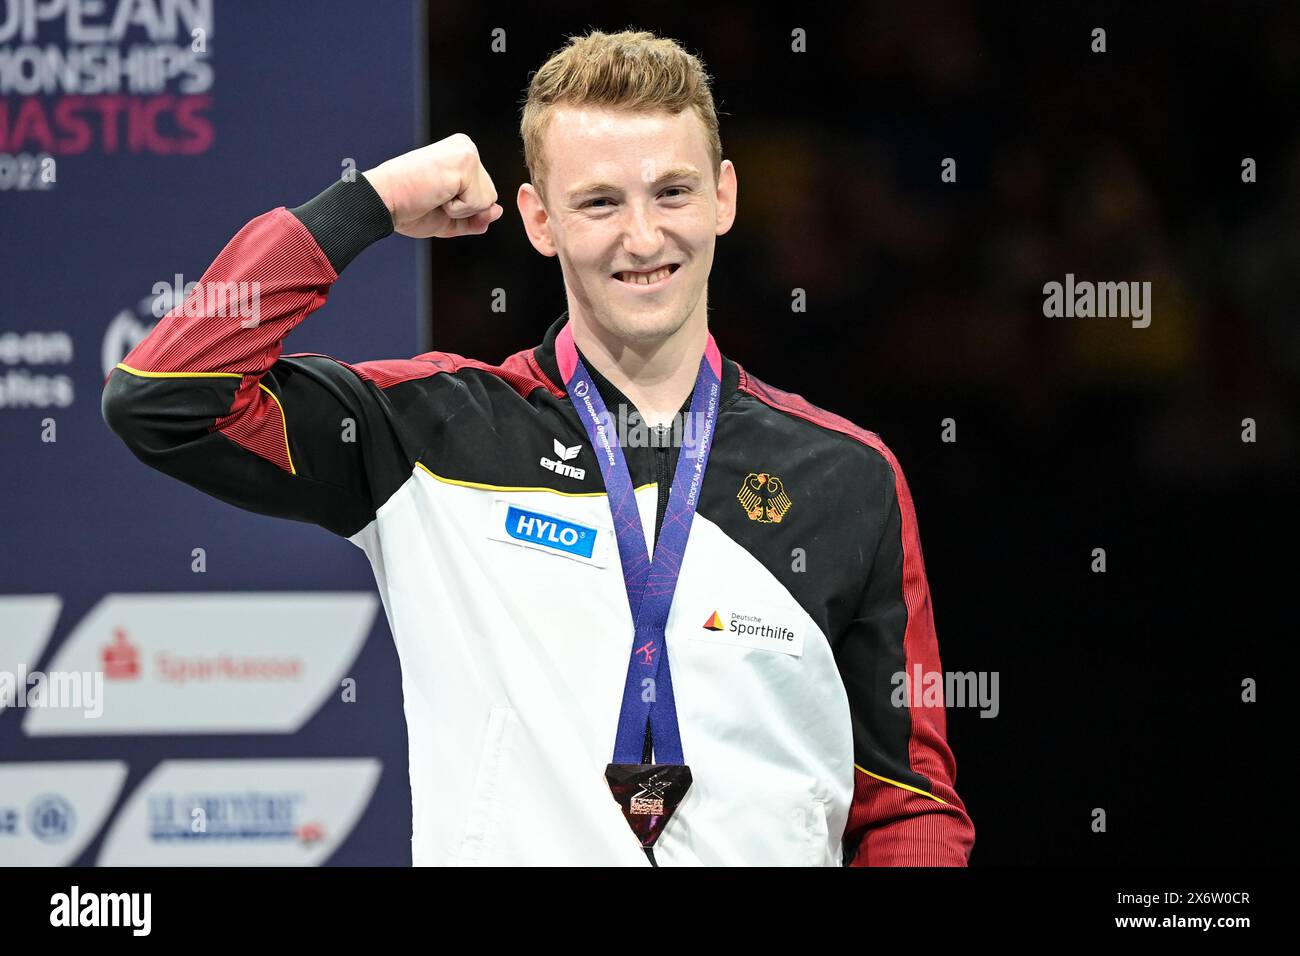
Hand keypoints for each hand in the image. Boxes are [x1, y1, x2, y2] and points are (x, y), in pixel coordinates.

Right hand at [362, 133, 503, 238]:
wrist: (382, 201)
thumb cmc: (408, 207)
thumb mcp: (448, 218)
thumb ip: (476, 217)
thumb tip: (498, 211)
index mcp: (461, 155)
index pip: (483, 196)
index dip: (460, 210)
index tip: (433, 196)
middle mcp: (467, 147)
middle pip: (490, 198)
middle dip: (463, 209)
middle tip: (432, 197)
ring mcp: (467, 152)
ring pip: (488, 202)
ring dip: (460, 210)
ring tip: (434, 194)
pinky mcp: (466, 163)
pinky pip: (479, 204)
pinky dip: (457, 209)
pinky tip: (436, 193)